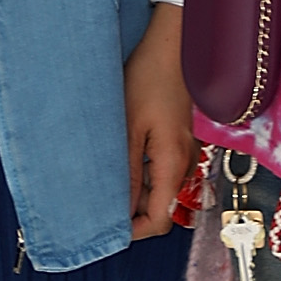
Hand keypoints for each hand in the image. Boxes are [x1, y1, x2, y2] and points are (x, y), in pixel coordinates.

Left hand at [124, 3, 195, 237]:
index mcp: (172, 164)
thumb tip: (121, 210)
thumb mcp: (128, 128)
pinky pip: (160, 172)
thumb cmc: (147, 80)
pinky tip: (118, 162)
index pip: (160, 220)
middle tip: (97, 204)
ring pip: (159, 191)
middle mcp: (183, 164)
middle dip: (131, 215)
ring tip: (103, 181)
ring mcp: (183, 153)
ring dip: (134, 194)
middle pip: (161, 209)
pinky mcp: (177, 142)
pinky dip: (140, 176)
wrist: (169, 48)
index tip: (107, 228)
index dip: (135, 231)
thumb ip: (128, 172)